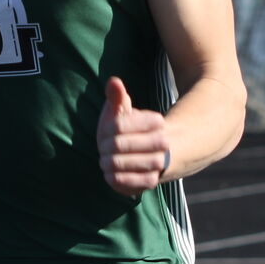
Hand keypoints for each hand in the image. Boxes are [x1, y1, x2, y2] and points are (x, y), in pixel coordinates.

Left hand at [98, 76, 168, 196]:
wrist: (149, 154)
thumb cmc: (129, 129)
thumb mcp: (123, 110)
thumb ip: (117, 96)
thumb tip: (113, 81)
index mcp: (155, 121)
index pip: (119, 125)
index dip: (106, 129)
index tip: (105, 132)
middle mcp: (162, 143)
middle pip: (119, 145)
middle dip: (105, 147)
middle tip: (103, 149)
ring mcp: (158, 163)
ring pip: (123, 163)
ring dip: (108, 162)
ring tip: (105, 161)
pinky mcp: (151, 181)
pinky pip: (130, 182)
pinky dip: (115, 178)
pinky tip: (110, 173)